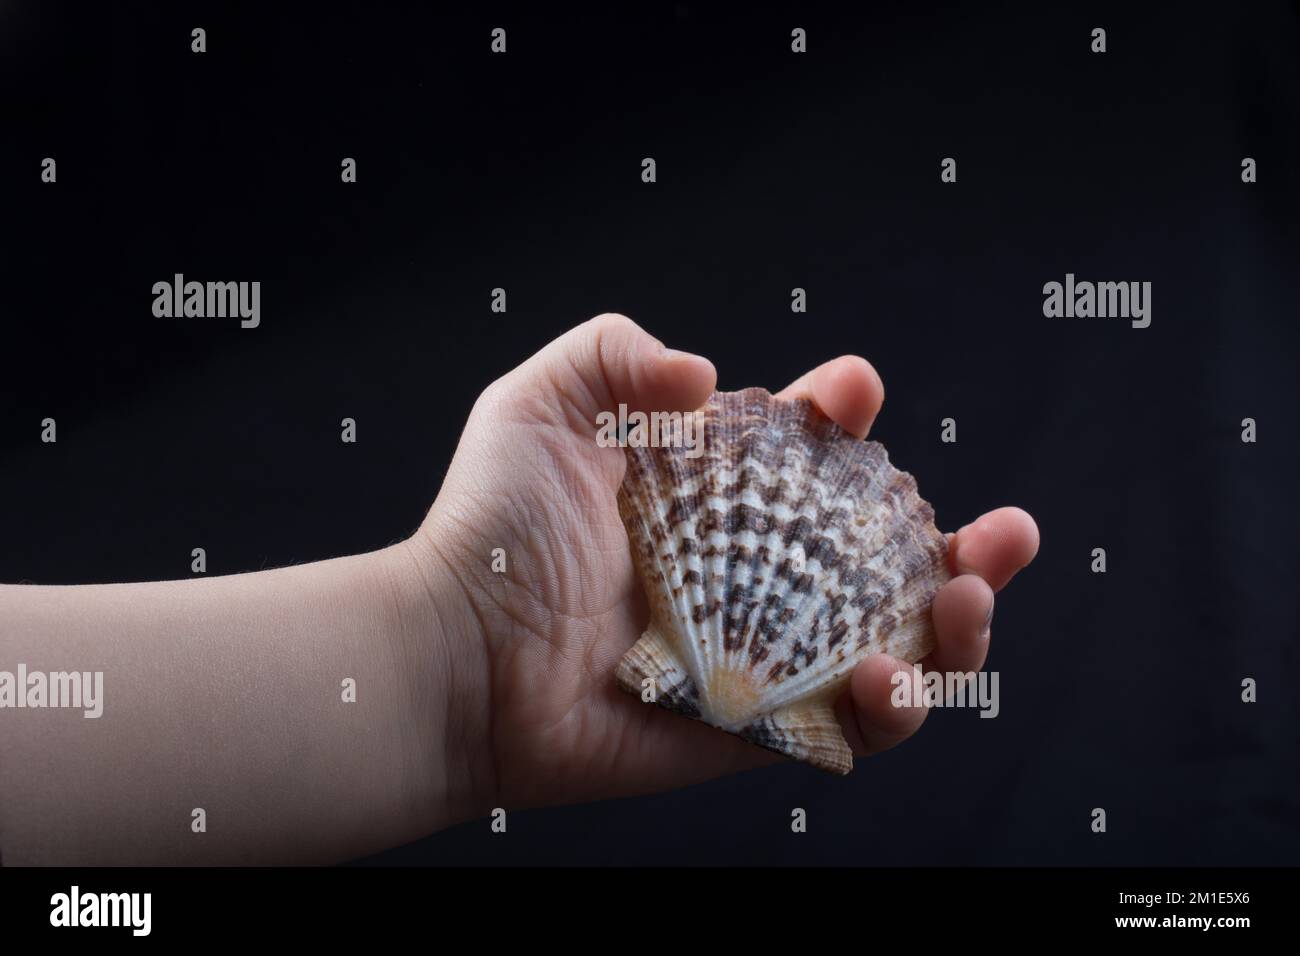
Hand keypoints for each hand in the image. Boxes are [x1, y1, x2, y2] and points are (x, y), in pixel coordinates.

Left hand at [404, 314, 1038, 820]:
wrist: (455, 654)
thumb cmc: (488, 529)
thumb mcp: (541, 402)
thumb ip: (617, 350)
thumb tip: (713, 375)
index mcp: (713, 497)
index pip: (809, 455)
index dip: (846, 421)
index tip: (854, 392)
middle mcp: (747, 575)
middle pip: (878, 557)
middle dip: (954, 539)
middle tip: (1005, 529)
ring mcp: (760, 654)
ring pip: (890, 645)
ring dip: (958, 625)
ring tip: (975, 595)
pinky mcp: (757, 729)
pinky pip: (850, 728)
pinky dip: (893, 707)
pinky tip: (891, 675)